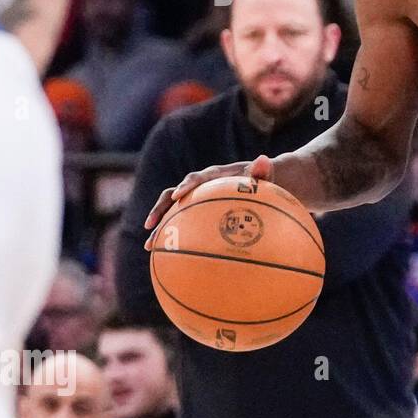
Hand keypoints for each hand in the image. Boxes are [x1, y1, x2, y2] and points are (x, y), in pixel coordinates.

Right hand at [143, 154, 273, 248]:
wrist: (266, 182)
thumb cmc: (268, 180)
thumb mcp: (269, 175)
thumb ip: (263, 170)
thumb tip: (263, 159)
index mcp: (215, 175)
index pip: (197, 178)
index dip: (186, 185)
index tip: (178, 196)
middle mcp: (201, 186)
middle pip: (173, 195)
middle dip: (160, 209)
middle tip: (149, 226)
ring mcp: (198, 200)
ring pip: (173, 212)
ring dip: (160, 227)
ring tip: (149, 247)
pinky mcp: (200, 212)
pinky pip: (185, 225)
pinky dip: (177, 239)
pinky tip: (170, 259)